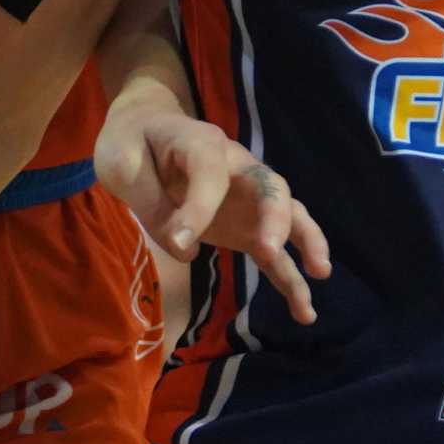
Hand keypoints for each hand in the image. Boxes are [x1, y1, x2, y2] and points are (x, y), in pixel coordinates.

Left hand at [95, 107, 331, 323]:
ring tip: (320, 274)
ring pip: (288, 216)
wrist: (144, 131)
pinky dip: (290, 278)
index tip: (181, 242)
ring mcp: (246, 198)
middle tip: (268, 250)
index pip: (210, 177)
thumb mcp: (124, 165)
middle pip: (270, 187)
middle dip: (274, 218)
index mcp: (202, 144)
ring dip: (305, 243)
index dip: (198, 210)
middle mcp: (236, 167)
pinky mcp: (245, 226)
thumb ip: (152, 204)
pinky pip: (274, 251)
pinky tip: (303, 311)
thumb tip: (186, 249)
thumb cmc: (132, 145)